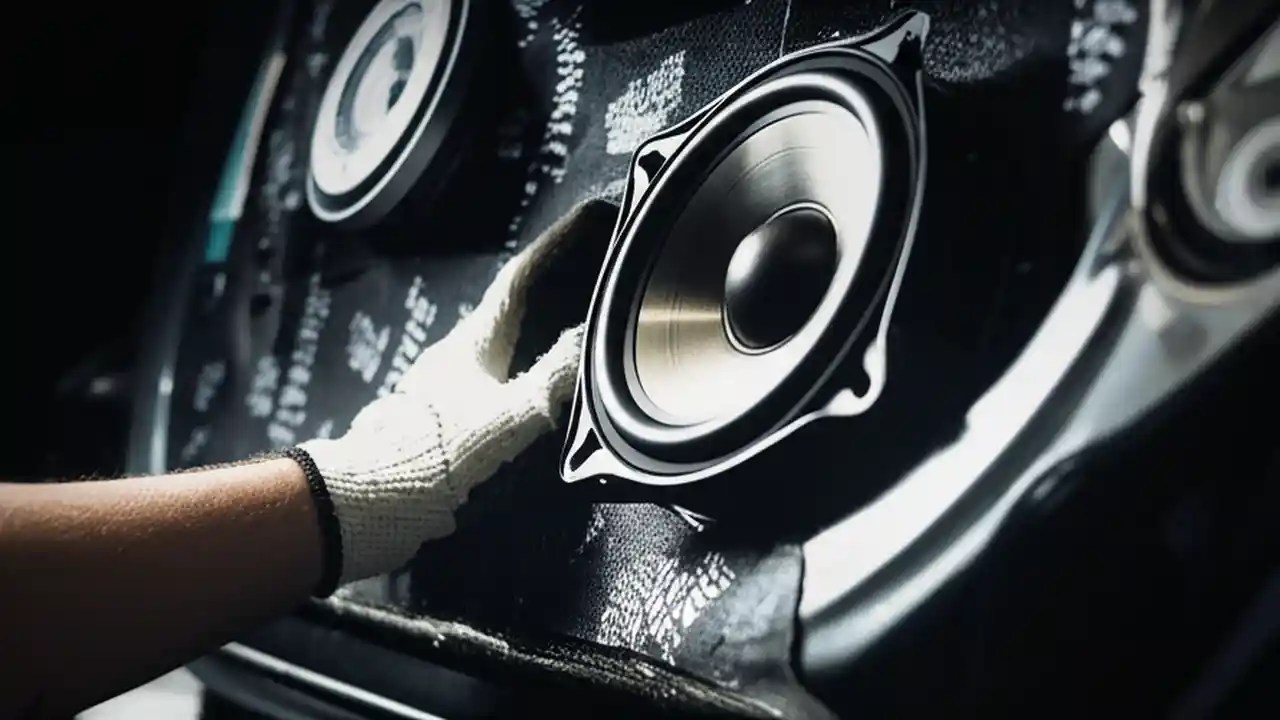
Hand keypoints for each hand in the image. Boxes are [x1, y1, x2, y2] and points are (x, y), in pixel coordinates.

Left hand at [298, 201, 615, 586]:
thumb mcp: (509, 417)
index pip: (523, 277)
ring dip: (535, 325)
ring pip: (501, 340)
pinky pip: (492, 376)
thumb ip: (552, 379)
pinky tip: (533, 389)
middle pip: (512, 304)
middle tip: (588, 266)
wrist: (372, 500)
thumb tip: (585, 339)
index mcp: (476, 342)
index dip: (558, 244)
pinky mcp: (441, 416)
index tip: (586, 217)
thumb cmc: (435, 456)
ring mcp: (446, 383)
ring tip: (570, 324)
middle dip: (552, 281)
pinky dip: (521, 367)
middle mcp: (457, 353)